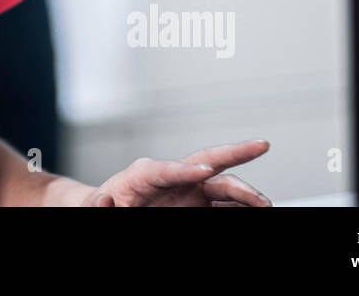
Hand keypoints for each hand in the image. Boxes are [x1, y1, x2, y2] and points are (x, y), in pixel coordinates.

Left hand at [81, 139, 271, 206]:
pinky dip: (242, 205)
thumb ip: (98, 205)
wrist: (109, 208)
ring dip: (245, 190)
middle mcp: (170, 177)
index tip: (203, 170)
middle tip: (258, 150)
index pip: (162, 169)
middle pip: (204, 162)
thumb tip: (104, 198)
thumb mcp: (93, 206)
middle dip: (233, 155)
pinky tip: (257, 208)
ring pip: (222, 184)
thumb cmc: (101, 206)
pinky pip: (225, 203)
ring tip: (265, 203)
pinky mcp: (199, 203)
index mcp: (140, 175)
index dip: (183, 169)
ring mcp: (188, 190)